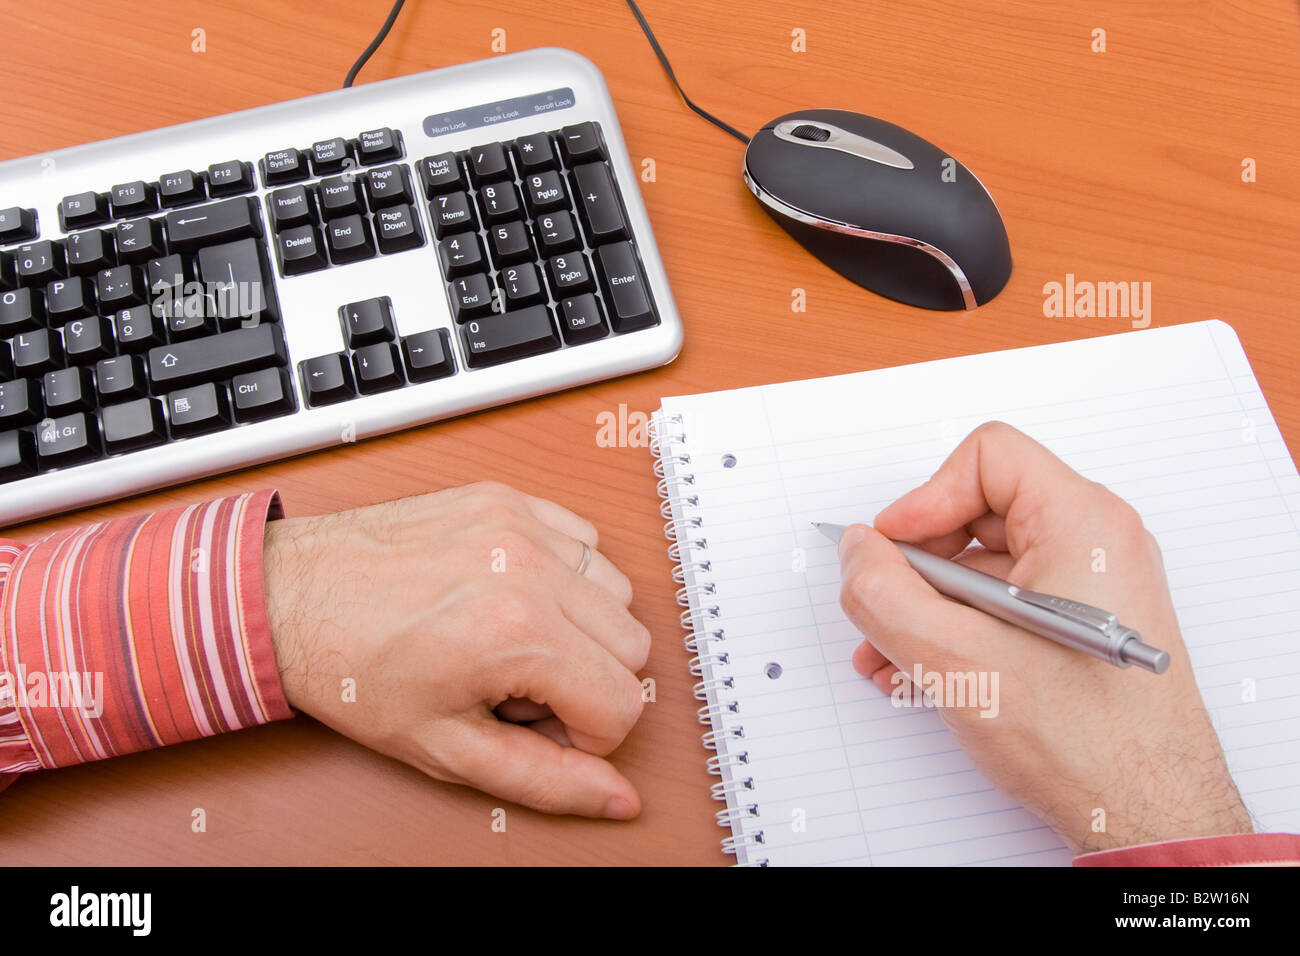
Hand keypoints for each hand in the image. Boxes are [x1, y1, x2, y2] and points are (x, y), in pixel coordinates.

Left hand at [262, 482, 650, 818]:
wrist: (289, 596)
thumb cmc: (354, 668)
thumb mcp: (447, 748)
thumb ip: (544, 780)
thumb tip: (616, 797)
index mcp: (519, 633)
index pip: (623, 704)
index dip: (584, 735)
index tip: (535, 727)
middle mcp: (530, 568)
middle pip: (633, 647)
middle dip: (588, 681)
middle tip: (519, 688)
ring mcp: (521, 524)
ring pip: (619, 592)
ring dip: (583, 627)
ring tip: (515, 640)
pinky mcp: (507, 499)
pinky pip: (585, 541)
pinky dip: (567, 575)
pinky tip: (516, 596)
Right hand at [837, 422, 1250, 852]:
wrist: (1150, 816)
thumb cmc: (1087, 743)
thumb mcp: (956, 659)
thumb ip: (886, 594)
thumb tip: (857, 551)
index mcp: (1082, 524)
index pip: (987, 459)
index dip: (925, 498)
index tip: (890, 548)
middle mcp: (1095, 544)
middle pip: (978, 512)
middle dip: (916, 564)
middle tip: (883, 607)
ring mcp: (1091, 587)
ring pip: (984, 566)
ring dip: (926, 606)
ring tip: (890, 654)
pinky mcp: (1081, 626)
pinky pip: (1003, 604)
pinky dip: (957, 628)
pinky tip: (921, 675)